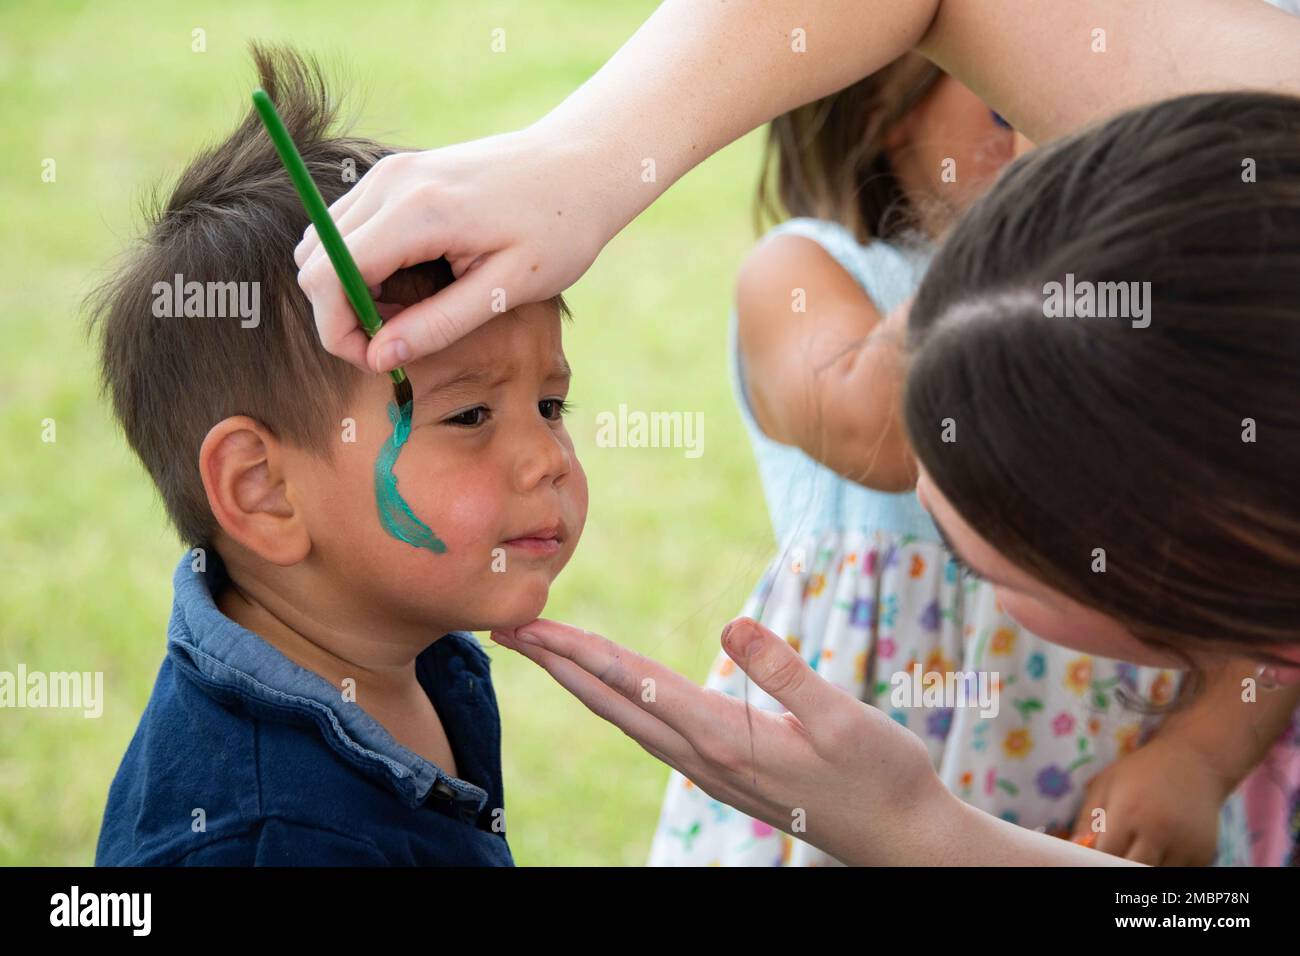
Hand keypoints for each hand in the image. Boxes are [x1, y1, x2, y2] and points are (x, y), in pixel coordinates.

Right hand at [294, 126, 616, 372]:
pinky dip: (358, 264)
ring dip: (346, 290)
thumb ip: (440, 324)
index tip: (377, 360)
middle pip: (314, 261)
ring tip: (405, 317)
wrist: (579, 166)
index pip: (329, 276)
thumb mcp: (508, 290)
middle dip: (338, 315)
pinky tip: (407, 287)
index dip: (338, 331)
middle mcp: (390, 182)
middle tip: (392, 345)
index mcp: (419, 211)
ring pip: (322, 243)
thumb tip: (379, 357)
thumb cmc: (558, 229)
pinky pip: (347, 225)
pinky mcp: (397, 173)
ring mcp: (389, 172)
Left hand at [490, 616, 953, 864]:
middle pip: (613, 702)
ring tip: (544, 652)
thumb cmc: (882, 776)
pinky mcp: (725, 771)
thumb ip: (787, 672)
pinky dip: (616, 701)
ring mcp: (711, 769)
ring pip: (627, 719)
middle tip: (506, 629)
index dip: (580, 650)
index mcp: (725, 738)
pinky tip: (610, 691)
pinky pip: (653, 730)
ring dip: (579, 681)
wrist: (902, 838)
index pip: (635, 683)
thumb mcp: (844, 720)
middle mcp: (705, 757)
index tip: (532, 625)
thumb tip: (734, 624)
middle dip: (557, 664)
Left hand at [1071, 735, 1229, 865]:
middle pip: (1130, 869)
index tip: (1094, 852)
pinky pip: (1179, 873)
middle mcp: (1159, 831)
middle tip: (1117, 849)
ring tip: (1140, 844)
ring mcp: (1185, 845)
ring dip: (1143, 865)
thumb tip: (1075, 848)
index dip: (1096, 857)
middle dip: (1118, 864)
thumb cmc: (1142, 771)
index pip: (1105, 855)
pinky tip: (1162, 847)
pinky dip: (1166, 866)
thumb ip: (1087, 819)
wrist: (1194, 761)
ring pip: (1154, 874)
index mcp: (1129, 812)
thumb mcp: (1106, 785)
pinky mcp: (1204, 853)